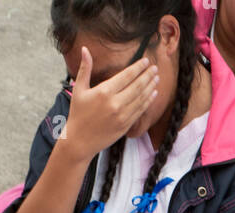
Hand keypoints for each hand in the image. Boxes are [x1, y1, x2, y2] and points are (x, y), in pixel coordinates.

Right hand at [63, 44, 159, 162]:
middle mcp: (115, 103)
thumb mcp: (79, 90)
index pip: (126, 76)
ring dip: (150, 87)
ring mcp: (121, 116)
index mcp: (104, 92)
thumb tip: (84, 49)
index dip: (138, 67)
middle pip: (137, 86)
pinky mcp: (124, 126)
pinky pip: (139, 111)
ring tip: (156, 78)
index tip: (145, 61)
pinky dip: (148, 101)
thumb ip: (84, 68)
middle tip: (155, 68)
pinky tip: (153, 94)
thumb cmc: (77, 114)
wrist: (79, 142)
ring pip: (141, 98)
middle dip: (148, 75)